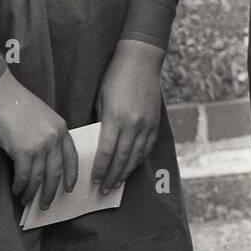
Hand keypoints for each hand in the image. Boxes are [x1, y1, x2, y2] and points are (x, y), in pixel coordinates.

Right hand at [0, 70, 77, 208]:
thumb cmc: (16, 104)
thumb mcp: (42, 116)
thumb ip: (48, 135)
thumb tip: (44, 160)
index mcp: (61, 128)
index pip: (72, 156)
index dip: (71, 174)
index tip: (70, 187)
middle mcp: (54, 137)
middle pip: (57, 172)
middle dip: (52, 191)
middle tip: (47, 204)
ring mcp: (39, 144)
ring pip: (40, 177)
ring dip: (33, 192)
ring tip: (27, 200)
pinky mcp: (22, 151)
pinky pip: (24, 176)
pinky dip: (20, 186)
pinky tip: (16, 190)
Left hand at [93, 39, 163, 193]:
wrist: (141, 60)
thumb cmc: (115, 77)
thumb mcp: (102, 99)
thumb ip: (102, 123)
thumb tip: (98, 145)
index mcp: (116, 118)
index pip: (106, 152)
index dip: (101, 169)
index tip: (94, 180)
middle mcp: (133, 124)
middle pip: (121, 159)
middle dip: (112, 177)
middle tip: (104, 190)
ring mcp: (147, 124)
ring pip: (136, 156)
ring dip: (125, 173)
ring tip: (116, 184)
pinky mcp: (156, 122)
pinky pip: (147, 147)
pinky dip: (139, 160)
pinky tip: (131, 167)